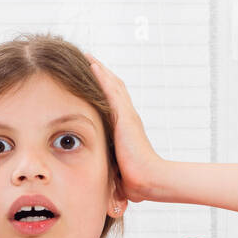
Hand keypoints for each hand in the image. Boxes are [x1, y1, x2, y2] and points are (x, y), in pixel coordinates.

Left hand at [87, 55, 167, 202]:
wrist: (149, 180)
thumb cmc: (135, 180)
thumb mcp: (118, 167)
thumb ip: (110, 164)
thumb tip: (102, 175)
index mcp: (126, 128)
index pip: (113, 102)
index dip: (104, 88)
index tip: (92, 77)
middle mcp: (128, 117)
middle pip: (114, 88)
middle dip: (102, 74)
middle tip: (89, 59)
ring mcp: (127, 115)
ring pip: (112, 85)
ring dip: (100, 70)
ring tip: (88, 56)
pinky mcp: (125, 117)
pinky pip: (111, 91)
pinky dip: (102, 77)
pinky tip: (92, 65)